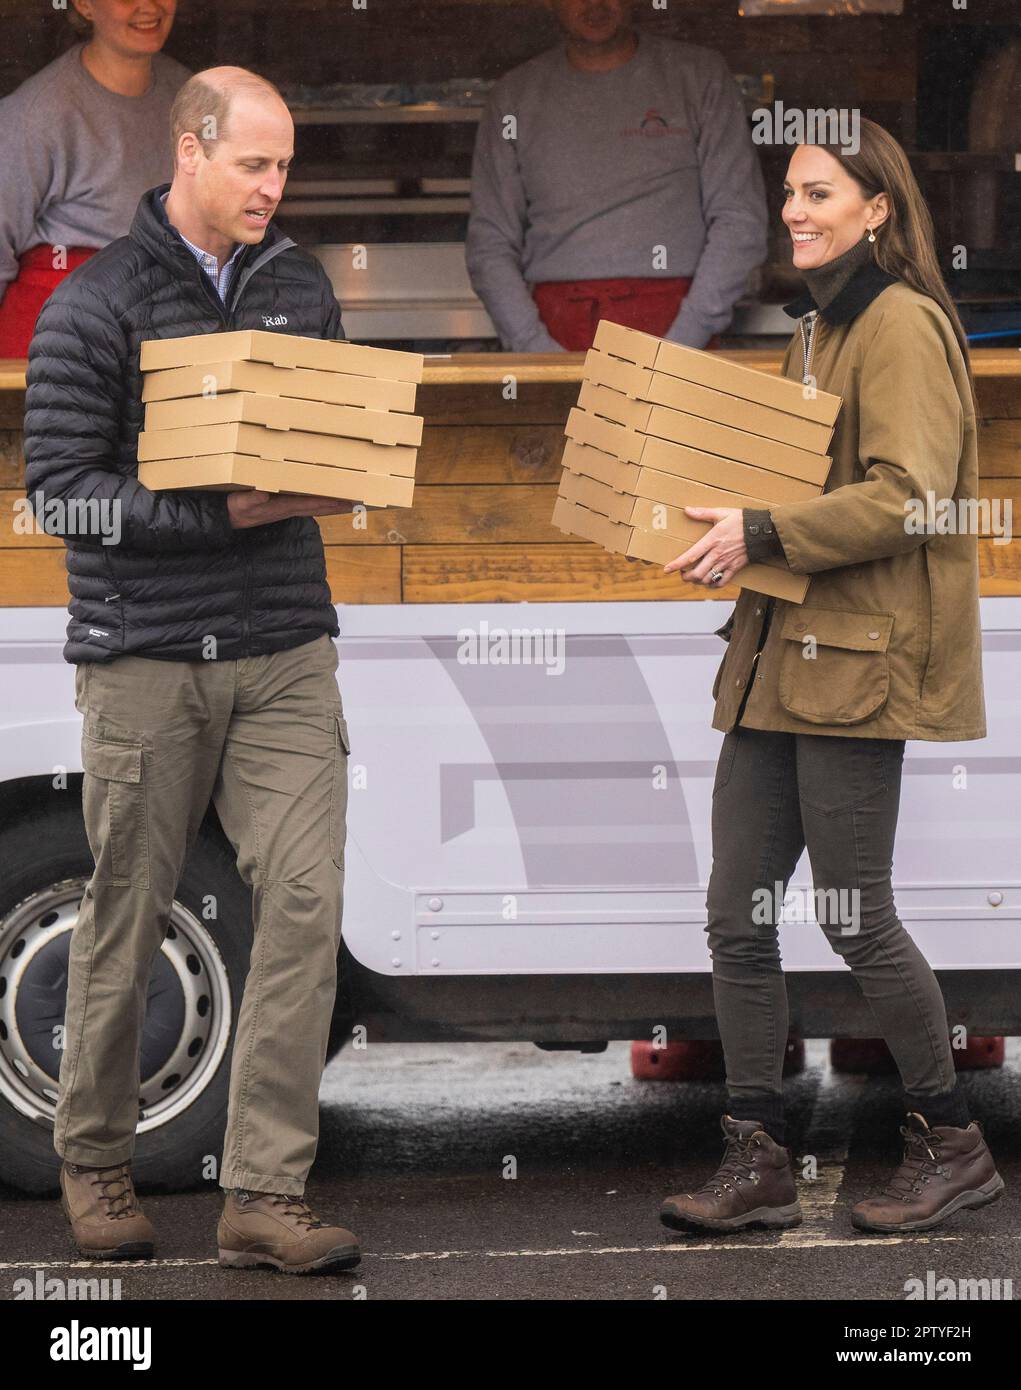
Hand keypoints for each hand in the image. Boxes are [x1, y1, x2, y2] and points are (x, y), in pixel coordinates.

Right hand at [227, 490, 357, 528]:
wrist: (225, 519)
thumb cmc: (232, 508)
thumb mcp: (238, 503)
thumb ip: (250, 499)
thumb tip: (263, 494)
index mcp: (280, 507)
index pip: (310, 504)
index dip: (327, 502)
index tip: (344, 500)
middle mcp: (287, 509)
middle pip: (318, 507)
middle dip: (337, 505)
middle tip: (357, 501)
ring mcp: (285, 509)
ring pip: (313, 507)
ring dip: (330, 504)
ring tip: (348, 501)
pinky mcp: (281, 507)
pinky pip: (304, 504)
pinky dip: (317, 502)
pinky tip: (324, 499)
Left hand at [662, 507, 748, 587]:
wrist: (762, 530)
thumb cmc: (741, 520)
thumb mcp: (721, 513)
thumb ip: (703, 513)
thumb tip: (687, 510)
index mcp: (712, 540)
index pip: (691, 556)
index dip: (677, 564)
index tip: (667, 569)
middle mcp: (718, 554)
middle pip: (697, 573)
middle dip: (686, 576)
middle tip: (682, 573)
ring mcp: (726, 563)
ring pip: (707, 579)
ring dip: (697, 581)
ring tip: (693, 577)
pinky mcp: (735, 568)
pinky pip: (721, 582)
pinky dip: (712, 585)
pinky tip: (708, 582)